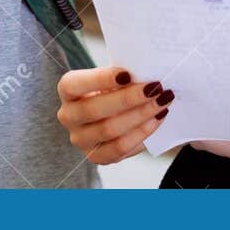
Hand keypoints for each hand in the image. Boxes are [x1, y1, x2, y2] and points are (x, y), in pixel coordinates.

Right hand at [56, 67, 173, 164]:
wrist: (110, 111)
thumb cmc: (113, 87)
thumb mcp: (112, 75)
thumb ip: (123, 75)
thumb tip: (147, 73)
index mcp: (67, 89)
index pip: (75, 85)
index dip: (100, 79)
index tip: (128, 74)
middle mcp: (68, 116)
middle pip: (95, 110)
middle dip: (129, 99)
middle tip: (155, 88)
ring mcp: (80, 139)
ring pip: (110, 131)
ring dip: (140, 116)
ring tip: (162, 102)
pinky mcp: (96, 156)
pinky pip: (120, 149)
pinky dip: (142, 134)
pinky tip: (157, 120)